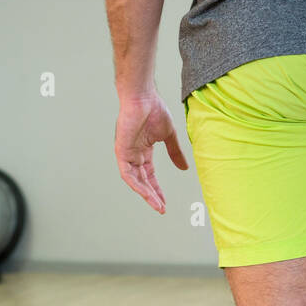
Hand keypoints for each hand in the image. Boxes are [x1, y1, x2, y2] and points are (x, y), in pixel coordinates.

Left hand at [114, 92, 188, 212]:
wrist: (143, 97)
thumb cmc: (154, 109)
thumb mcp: (168, 136)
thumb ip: (175, 153)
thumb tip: (184, 169)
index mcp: (143, 151)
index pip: (150, 176)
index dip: (157, 190)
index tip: (165, 202)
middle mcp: (133, 155)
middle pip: (143, 181)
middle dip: (152, 196)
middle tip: (161, 208)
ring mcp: (126, 154)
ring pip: (135, 181)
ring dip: (146, 194)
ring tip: (157, 205)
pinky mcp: (121, 152)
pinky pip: (128, 174)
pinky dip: (137, 185)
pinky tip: (146, 193)